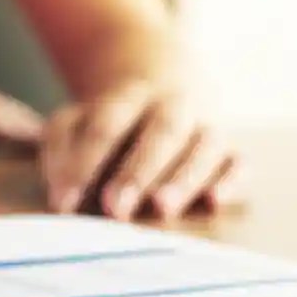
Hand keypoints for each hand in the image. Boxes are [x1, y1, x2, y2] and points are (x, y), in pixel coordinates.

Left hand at [41, 80, 239, 220]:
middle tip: (114, 209)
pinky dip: (230, 181)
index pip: (106, 125)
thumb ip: (59, 150)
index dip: (84, 164)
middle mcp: (173, 107)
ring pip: (203, 147)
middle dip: (137, 172)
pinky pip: (238, 162)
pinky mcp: (230, 150)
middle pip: (160, 133)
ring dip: (183, 179)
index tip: (63, 205)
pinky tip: (214, 202)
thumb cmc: (112, 121)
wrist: (166, 87)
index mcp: (129, 97)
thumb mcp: (77, 120)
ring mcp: (206, 126)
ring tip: (161, 208)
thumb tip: (58, 195)